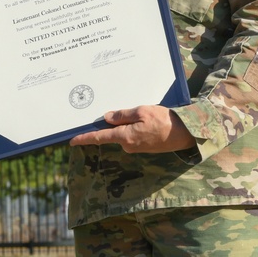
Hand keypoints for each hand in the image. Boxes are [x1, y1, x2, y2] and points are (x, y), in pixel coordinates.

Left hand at [69, 105, 195, 153]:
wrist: (185, 134)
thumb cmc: (165, 121)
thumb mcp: (142, 111)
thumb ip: (122, 115)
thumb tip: (106, 117)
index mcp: (126, 137)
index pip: (100, 138)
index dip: (85, 139)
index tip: (72, 141)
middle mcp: (128, 145)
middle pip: (112, 132)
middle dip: (111, 122)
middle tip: (120, 110)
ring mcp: (136, 147)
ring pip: (123, 132)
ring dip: (125, 123)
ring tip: (140, 112)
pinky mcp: (143, 147)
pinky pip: (132, 135)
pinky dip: (133, 127)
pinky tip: (145, 119)